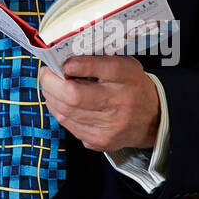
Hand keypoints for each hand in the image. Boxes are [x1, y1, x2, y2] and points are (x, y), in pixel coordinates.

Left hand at [38, 56, 159, 151]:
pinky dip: (58, 111)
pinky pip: (68, 125)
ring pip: (65, 112)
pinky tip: (60, 102)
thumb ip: (97, 60)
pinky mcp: (100, 141)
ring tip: (50, 86)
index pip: (103, 68)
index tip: (65, 62)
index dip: (77, 65)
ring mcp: (110, 126)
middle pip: (74, 95)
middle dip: (50, 82)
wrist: (152, 120)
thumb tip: (63, 58)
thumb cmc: (131, 86)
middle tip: (46, 73)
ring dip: (50, 96)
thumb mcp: (124, 65)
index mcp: (128, 77)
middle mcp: (120, 103)